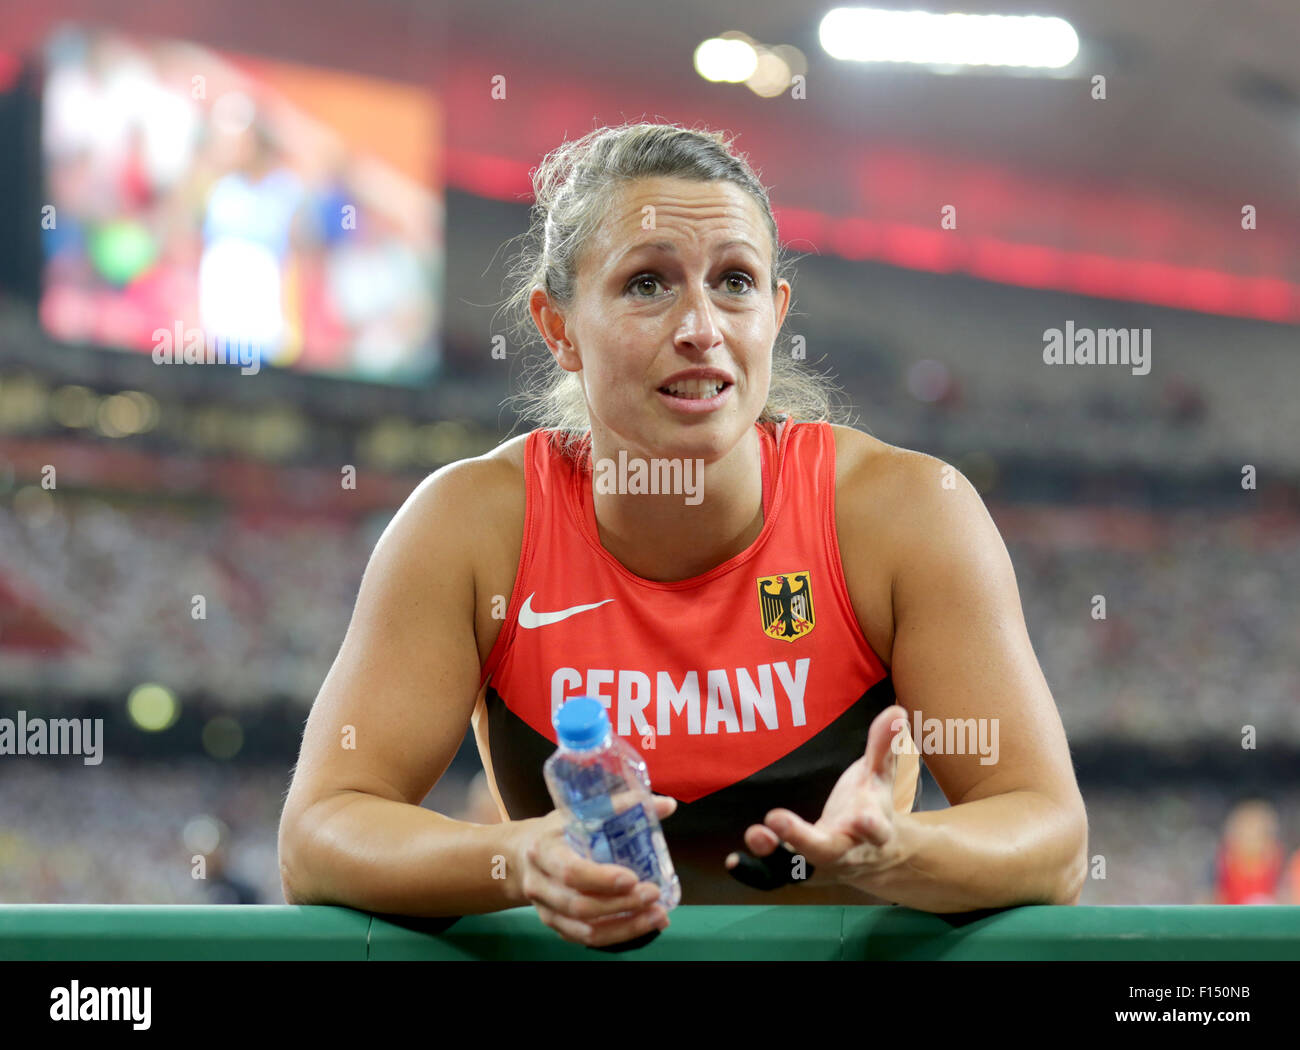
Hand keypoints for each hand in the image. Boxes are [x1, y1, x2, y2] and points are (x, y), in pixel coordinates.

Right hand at [514, 794, 677, 947]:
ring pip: (584, 930)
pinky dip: (617, 935)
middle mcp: (540, 884)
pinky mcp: (555, 925)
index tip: (632, 878)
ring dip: (625, 926)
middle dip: (620, 904)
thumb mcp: (579, 812)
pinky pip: (586, 939)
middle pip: (579, 905)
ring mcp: (545, 909)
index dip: (601, 879)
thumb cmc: (558, 830)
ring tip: (658, 916)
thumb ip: (621, 807)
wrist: (521, 855)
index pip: (570, 871)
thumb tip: (668, 805)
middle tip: (654, 895)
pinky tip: (643, 925)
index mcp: (544, 850)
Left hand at [726, 705, 909, 892]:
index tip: (864, 817)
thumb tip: (896, 711)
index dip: (870, 826)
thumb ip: (884, 747)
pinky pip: (774, 876)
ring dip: (773, 854)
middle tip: (776, 817)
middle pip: (826, 851)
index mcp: (871, 830)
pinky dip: (754, 871)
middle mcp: (845, 852)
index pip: (875, 831)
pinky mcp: (797, 870)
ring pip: (797, 868)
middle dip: (802, 838)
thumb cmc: (872, 805)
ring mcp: (818, 865)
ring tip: (755, 834)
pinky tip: (732, 861)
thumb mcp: (880, 777)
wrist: (874, 857)